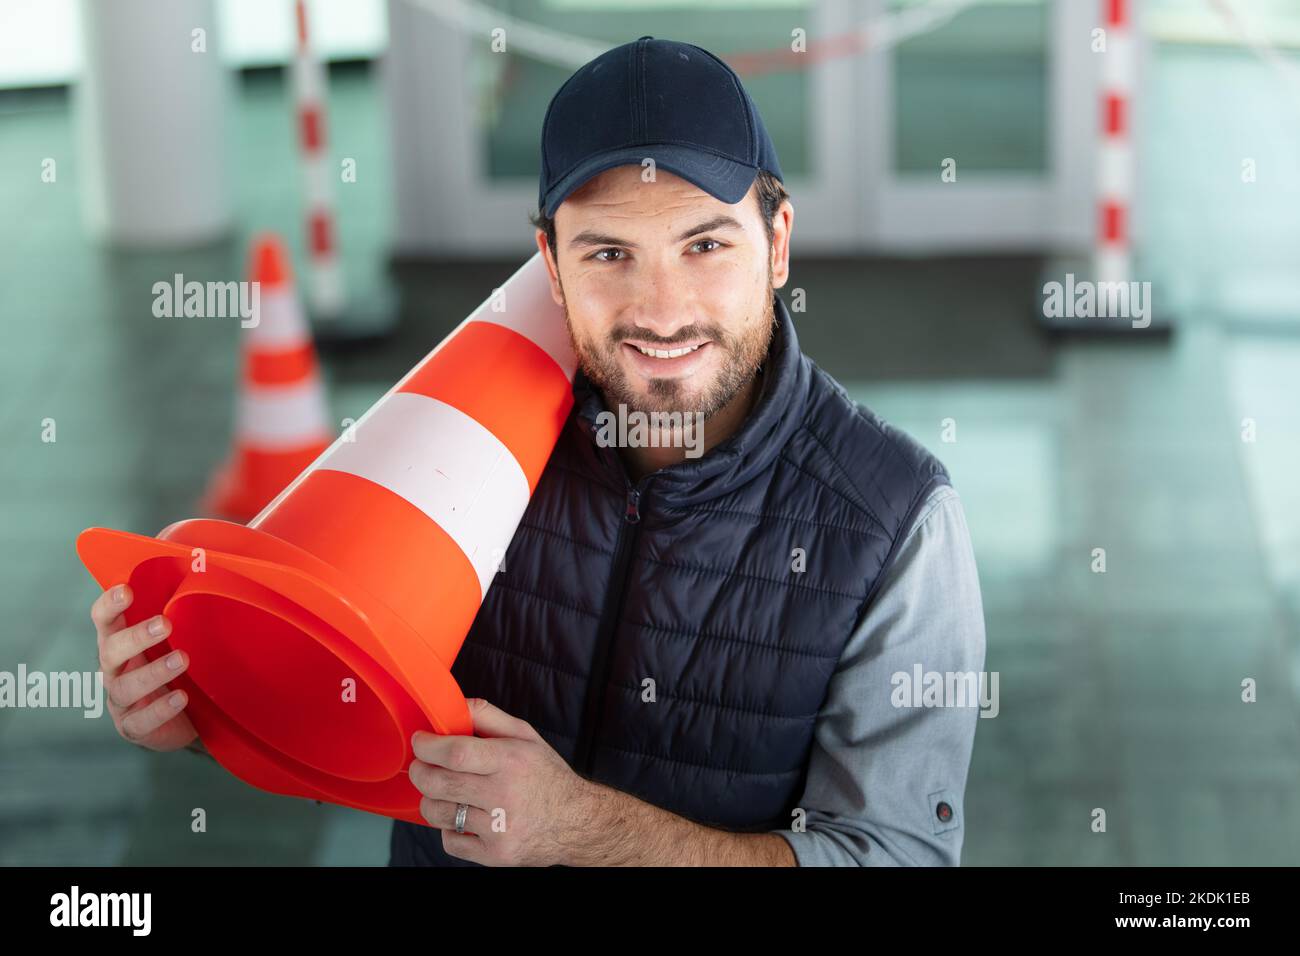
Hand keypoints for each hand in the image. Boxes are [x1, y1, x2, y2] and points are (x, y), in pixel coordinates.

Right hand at [91, 583, 196, 751]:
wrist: (185, 716)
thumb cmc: (175, 668)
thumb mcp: (178, 639)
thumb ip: (181, 611)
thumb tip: (210, 566)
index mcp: (121, 642)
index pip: (104, 620)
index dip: (110, 605)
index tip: (127, 590)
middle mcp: (115, 670)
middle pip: (109, 651)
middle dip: (135, 637)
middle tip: (164, 624)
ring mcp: (121, 700)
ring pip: (124, 687)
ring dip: (152, 672)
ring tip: (182, 659)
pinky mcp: (134, 727)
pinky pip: (140, 721)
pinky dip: (160, 709)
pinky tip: (180, 698)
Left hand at [408, 698, 595, 865]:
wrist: (578, 822)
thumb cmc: (547, 776)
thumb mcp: (526, 736)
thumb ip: (488, 716)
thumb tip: (454, 705)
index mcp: (511, 761)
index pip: (456, 753)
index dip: (428, 746)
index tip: (420, 741)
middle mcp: (505, 796)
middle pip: (440, 784)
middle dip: (420, 772)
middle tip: (420, 766)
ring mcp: (499, 829)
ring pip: (439, 814)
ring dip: (431, 800)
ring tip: (443, 792)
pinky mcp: (495, 855)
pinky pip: (450, 841)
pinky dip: (449, 829)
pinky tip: (464, 817)